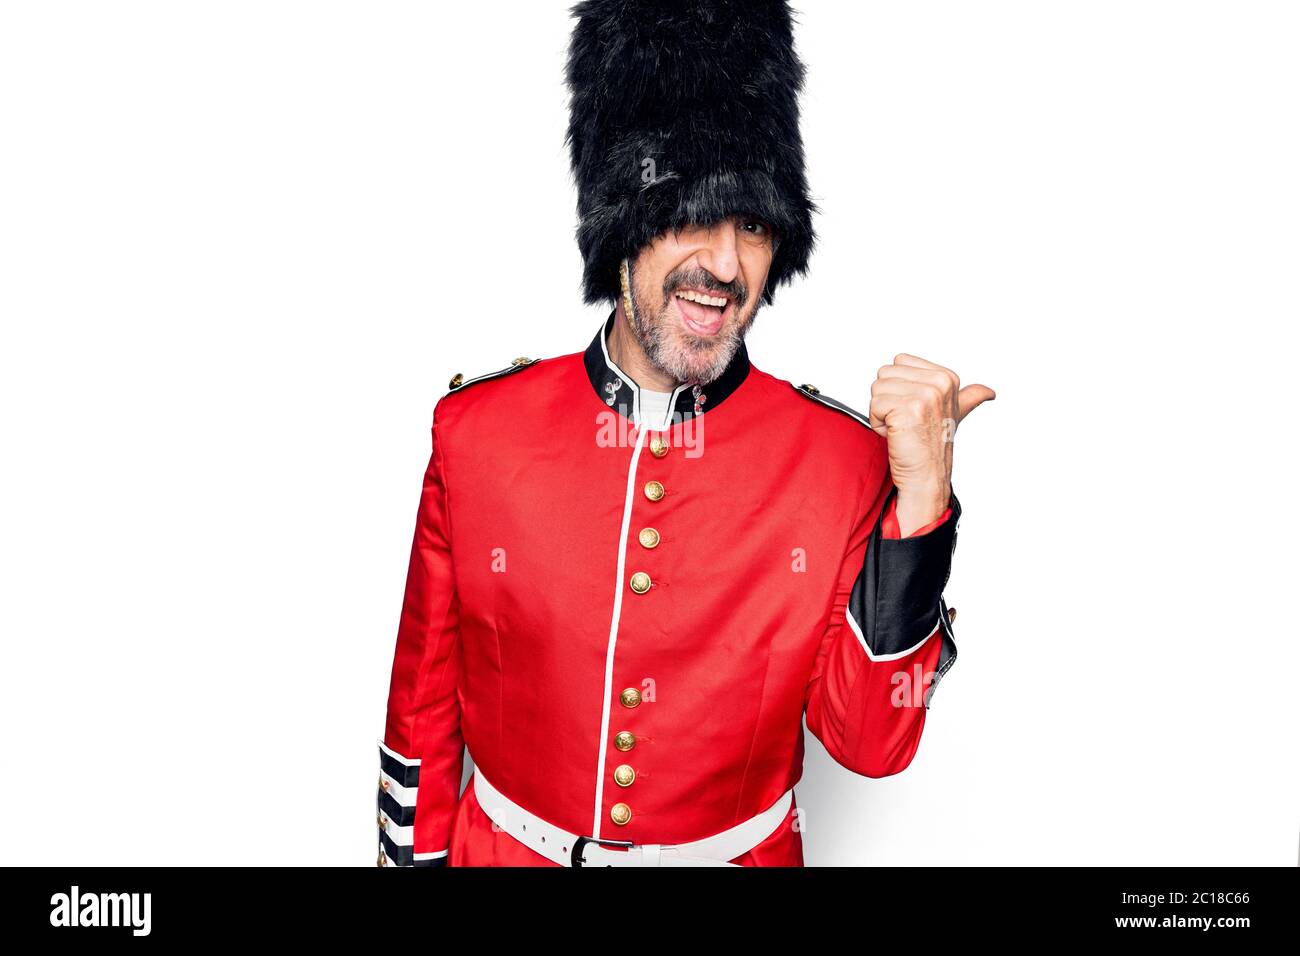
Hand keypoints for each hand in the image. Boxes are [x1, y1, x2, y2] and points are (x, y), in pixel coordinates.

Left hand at [869, 354, 994, 534]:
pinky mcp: (907, 410)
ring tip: (902, 428)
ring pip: (877, 388)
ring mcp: (925, 396)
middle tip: (906, 421)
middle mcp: (938, 383)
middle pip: (884, 373)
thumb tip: (988, 392)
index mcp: (947, 377)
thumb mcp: (955, 415)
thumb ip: (969, 398)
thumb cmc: (933, 447)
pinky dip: (877, 423)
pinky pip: (873, 406)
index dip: (898, 387)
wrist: (926, 478)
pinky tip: (895, 435)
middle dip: (887, 399)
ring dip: (882, 412)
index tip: (915, 410)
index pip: (899, 362)